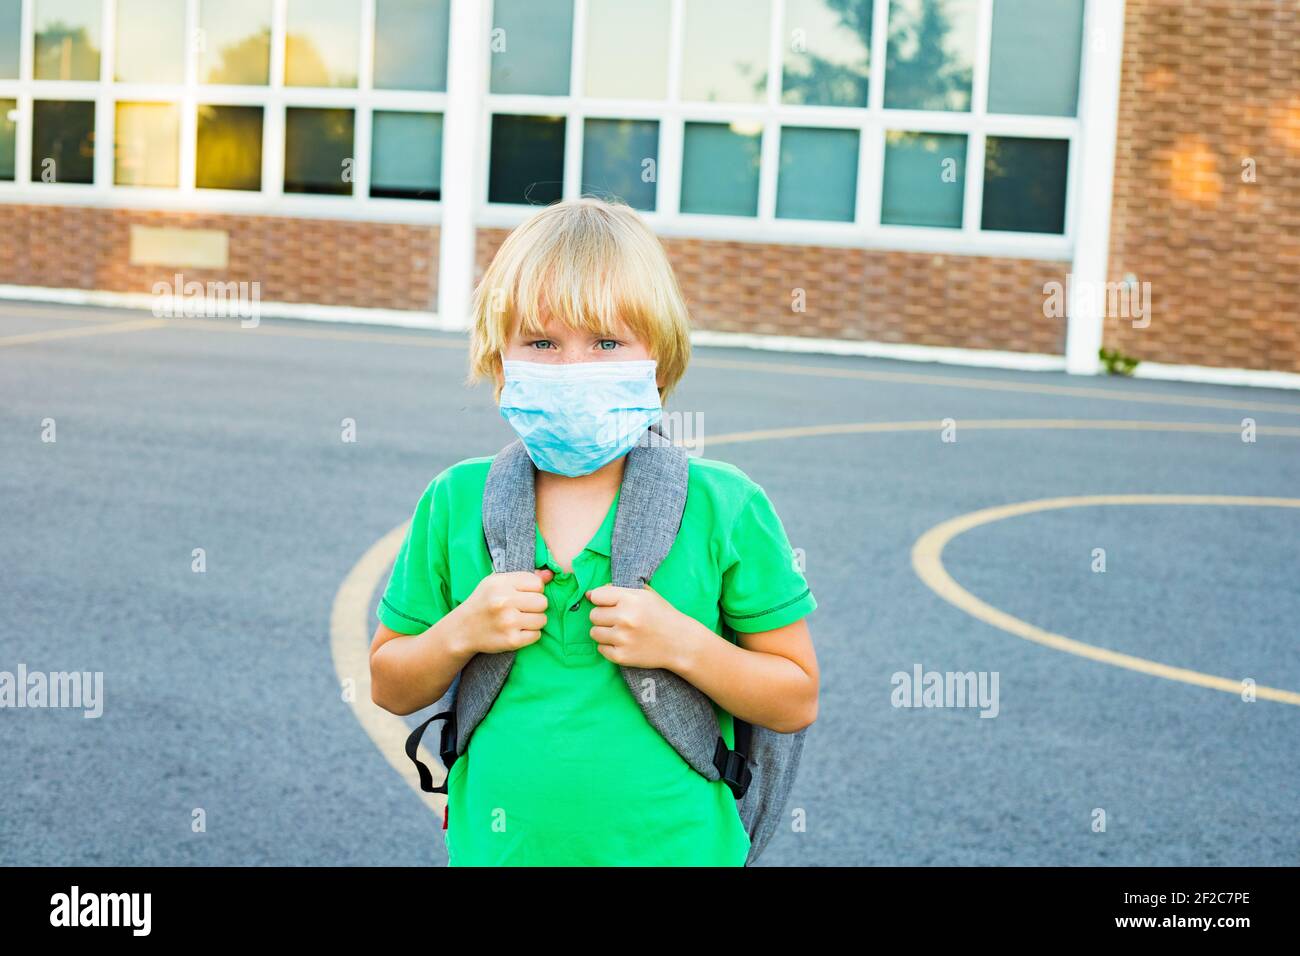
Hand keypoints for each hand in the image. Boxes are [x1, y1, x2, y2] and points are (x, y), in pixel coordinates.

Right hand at [459, 569, 553, 653]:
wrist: (462, 630)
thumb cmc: (483, 602)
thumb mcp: (496, 582)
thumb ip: (524, 577)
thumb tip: (550, 575)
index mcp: (500, 583)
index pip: (537, 583)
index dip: (534, 590)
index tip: (523, 595)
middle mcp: (503, 602)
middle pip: (543, 602)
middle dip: (536, 606)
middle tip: (523, 609)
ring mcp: (508, 622)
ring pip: (542, 619)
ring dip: (535, 621)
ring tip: (520, 620)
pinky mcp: (511, 640)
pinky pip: (537, 635)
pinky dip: (530, 634)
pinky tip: (517, 630)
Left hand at [586, 583, 701, 672]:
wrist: (680, 642)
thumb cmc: (662, 615)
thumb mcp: (646, 595)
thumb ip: (619, 590)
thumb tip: (591, 594)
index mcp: (630, 599)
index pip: (596, 595)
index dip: (600, 599)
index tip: (608, 604)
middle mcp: (625, 618)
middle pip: (593, 615)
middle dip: (603, 617)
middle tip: (617, 620)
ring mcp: (623, 638)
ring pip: (594, 632)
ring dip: (604, 632)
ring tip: (619, 632)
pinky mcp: (622, 656)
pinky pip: (601, 649)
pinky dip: (608, 646)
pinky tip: (622, 643)